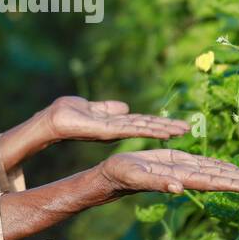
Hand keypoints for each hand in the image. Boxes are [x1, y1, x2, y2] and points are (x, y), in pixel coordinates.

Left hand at [44, 96, 189, 143]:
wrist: (51, 119)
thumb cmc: (66, 114)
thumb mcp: (91, 108)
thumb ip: (107, 109)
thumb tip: (125, 108)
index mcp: (113, 123)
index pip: (139, 123)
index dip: (157, 124)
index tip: (175, 124)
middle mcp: (116, 129)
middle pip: (145, 127)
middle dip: (166, 127)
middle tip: (187, 127)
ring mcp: (113, 130)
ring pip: (142, 129)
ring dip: (162, 129)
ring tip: (181, 129)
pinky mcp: (107, 131)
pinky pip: (132, 129)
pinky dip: (148, 130)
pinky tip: (162, 130)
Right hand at [97, 149, 238, 198]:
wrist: (111, 175)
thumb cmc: (121, 176)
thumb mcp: (137, 177)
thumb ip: (158, 183)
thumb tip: (179, 188)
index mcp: (182, 178)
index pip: (215, 182)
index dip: (236, 184)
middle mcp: (187, 175)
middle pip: (220, 178)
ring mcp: (183, 169)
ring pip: (214, 171)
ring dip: (233, 175)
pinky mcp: (176, 161)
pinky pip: (202, 164)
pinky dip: (217, 166)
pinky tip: (226, 168)